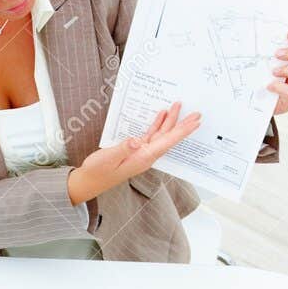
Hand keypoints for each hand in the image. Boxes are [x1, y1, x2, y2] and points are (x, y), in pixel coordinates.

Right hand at [68, 104, 201, 205]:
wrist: (89, 181)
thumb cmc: (97, 171)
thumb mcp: (108, 158)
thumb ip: (123, 148)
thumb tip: (136, 140)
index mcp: (142, 158)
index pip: (167, 141)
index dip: (182, 131)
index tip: (195, 122)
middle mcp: (146, 156)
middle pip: (169, 138)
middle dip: (183, 125)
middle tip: (197, 114)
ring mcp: (141, 154)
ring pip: (161, 135)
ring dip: (170, 122)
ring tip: (178, 107)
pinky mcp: (135, 151)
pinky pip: (151, 136)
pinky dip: (157, 125)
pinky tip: (161, 115)